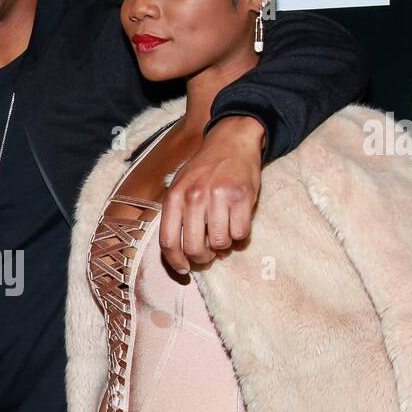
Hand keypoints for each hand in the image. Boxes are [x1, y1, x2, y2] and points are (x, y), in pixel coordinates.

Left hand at [160, 115, 263, 271]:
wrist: (231, 141)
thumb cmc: (204, 169)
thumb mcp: (179, 186)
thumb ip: (176, 215)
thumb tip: (179, 253)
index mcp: (175, 197)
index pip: (168, 241)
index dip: (175, 262)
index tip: (184, 270)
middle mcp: (194, 197)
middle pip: (194, 248)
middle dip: (203, 258)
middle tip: (208, 255)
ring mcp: (219, 197)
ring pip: (220, 244)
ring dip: (224, 246)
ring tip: (224, 235)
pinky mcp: (242, 197)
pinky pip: (241, 234)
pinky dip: (240, 236)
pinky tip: (237, 225)